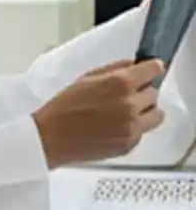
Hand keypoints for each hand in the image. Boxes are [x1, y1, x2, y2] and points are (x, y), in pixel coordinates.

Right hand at [33, 58, 165, 168]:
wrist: (52, 137)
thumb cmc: (63, 107)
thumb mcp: (85, 79)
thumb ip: (113, 70)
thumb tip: (133, 65)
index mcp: (120, 83)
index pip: (154, 70)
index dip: (151, 69)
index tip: (149, 70)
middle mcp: (131, 104)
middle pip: (154, 92)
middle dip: (142, 91)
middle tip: (124, 95)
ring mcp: (133, 126)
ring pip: (156, 114)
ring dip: (145, 110)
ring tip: (126, 112)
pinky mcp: (131, 143)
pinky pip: (144, 131)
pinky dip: (135, 127)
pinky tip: (115, 126)